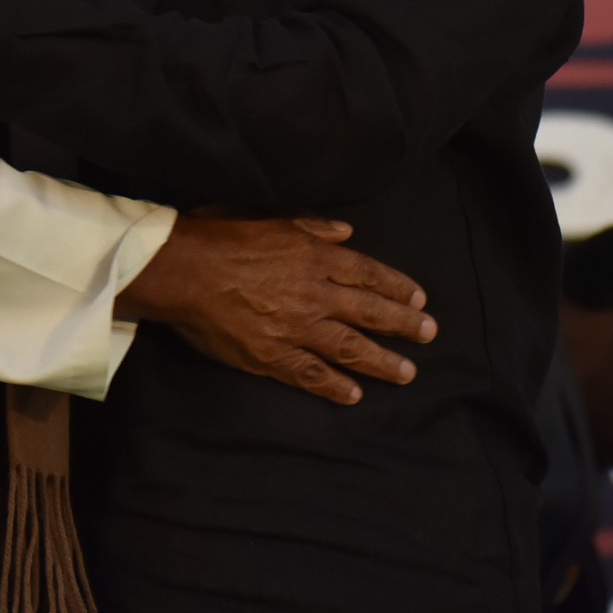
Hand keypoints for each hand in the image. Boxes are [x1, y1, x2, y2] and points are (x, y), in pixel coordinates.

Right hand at [115, 209, 437, 405]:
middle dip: (403, 324)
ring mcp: (296, 329)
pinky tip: (354, 395)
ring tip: (407, 372)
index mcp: (314, 256)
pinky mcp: (273, 356)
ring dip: (381, 361)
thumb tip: (346, 234)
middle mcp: (313, 294)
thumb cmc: (221, 236)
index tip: (419, 297)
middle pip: (368, 312)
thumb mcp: (268, 217)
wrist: (182, 271)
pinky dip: (335, 386)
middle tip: (429, 334)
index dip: (395, 286)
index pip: (366, 273)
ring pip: (350, 348)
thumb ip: (310, 226)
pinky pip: (312, 375)